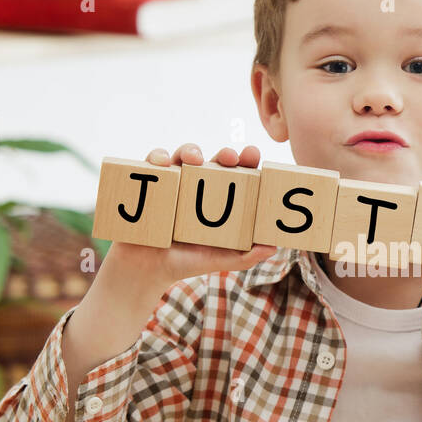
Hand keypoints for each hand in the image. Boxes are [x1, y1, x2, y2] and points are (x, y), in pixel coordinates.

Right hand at [100, 144, 275, 296]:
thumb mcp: (219, 260)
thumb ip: (245, 256)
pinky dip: (157, 158)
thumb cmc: (186, 262)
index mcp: (217, 199)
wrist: (146, 271)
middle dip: (223, 154)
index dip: (246, 161)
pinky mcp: (149, 184)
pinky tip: (163, 164)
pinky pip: (152, 164)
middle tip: (230, 157)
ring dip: (190, 150)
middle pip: (213, 161)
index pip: (236, 174)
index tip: (253, 155)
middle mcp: (197, 186)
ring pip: (183, 156)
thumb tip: (274, 248)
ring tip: (194, 159)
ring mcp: (173, 183)